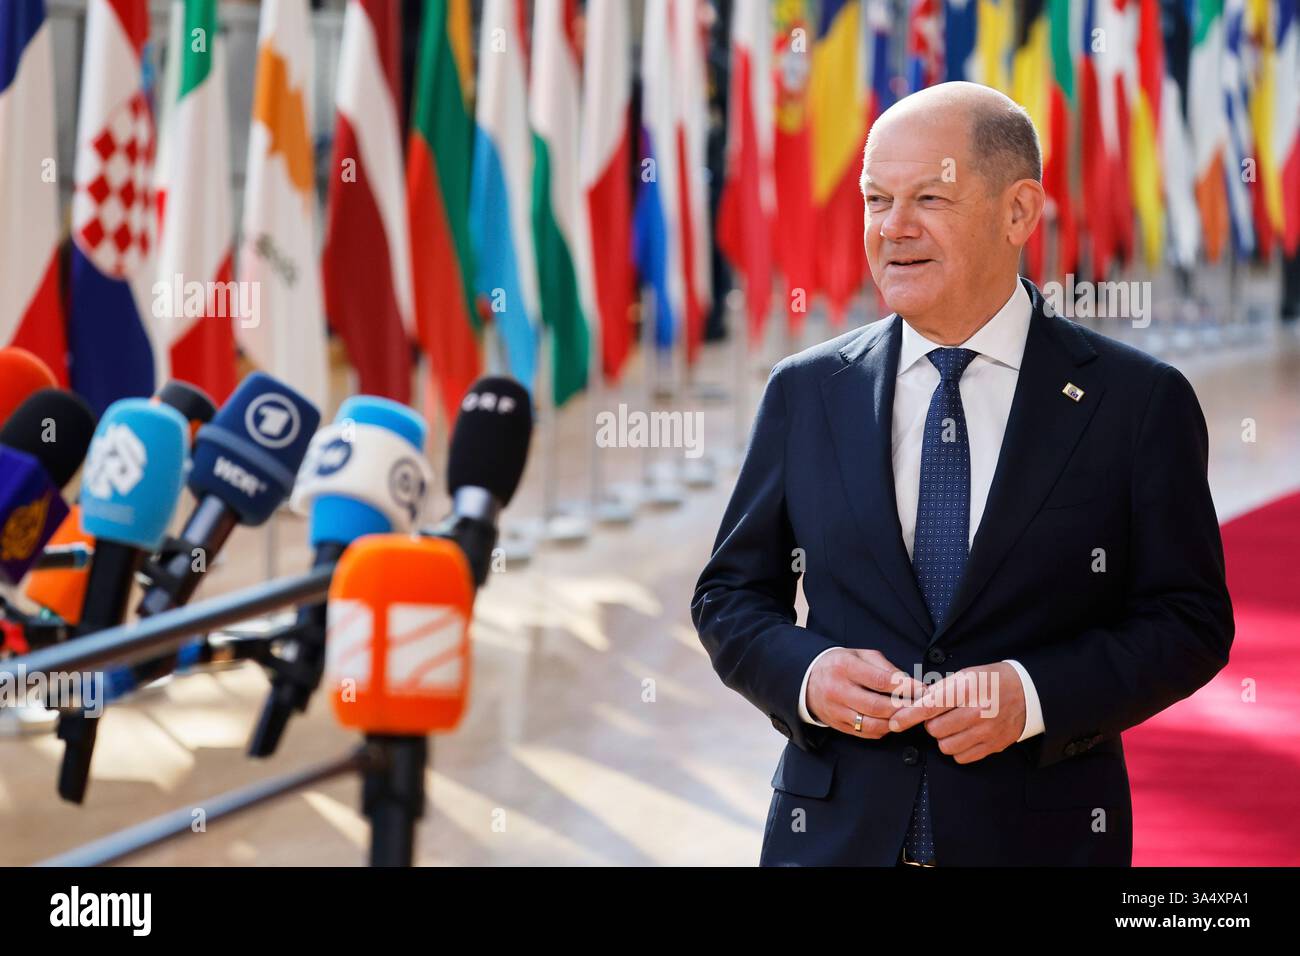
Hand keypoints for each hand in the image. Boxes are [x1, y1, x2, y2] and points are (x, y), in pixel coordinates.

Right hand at [806, 648, 926, 737]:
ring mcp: (836, 710)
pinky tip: (890, 722)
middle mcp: (838, 690)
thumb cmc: (840, 665)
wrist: (807, 679)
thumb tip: (909, 682)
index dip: (905, 687)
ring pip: (872, 723)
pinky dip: (883, 730)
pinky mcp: (837, 725)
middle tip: (920, 707)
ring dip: (894, 722)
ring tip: (907, 716)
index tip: (922, 689)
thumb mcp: (860, 655)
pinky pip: (865, 733)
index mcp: (845, 667)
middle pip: (877, 706)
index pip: (880, 680)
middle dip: (903, 708)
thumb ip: (884, 667)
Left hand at [888, 662, 1025, 763]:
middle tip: (941, 715)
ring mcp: (986, 731)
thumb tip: (914, 702)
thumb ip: (940, 689)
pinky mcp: (993, 746)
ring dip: (944, 737)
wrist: (1028, 693)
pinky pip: (961, 757)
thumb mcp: (966, 674)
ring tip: (953, 725)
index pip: (928, 706)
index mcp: (966, 688)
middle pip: (934, 729)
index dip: (907, 716)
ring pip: (946, 746)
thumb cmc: (992, 680)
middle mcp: (976, 711)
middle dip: (931, 723)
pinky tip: (964, 735)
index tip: (894, 723)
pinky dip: (957, 749)